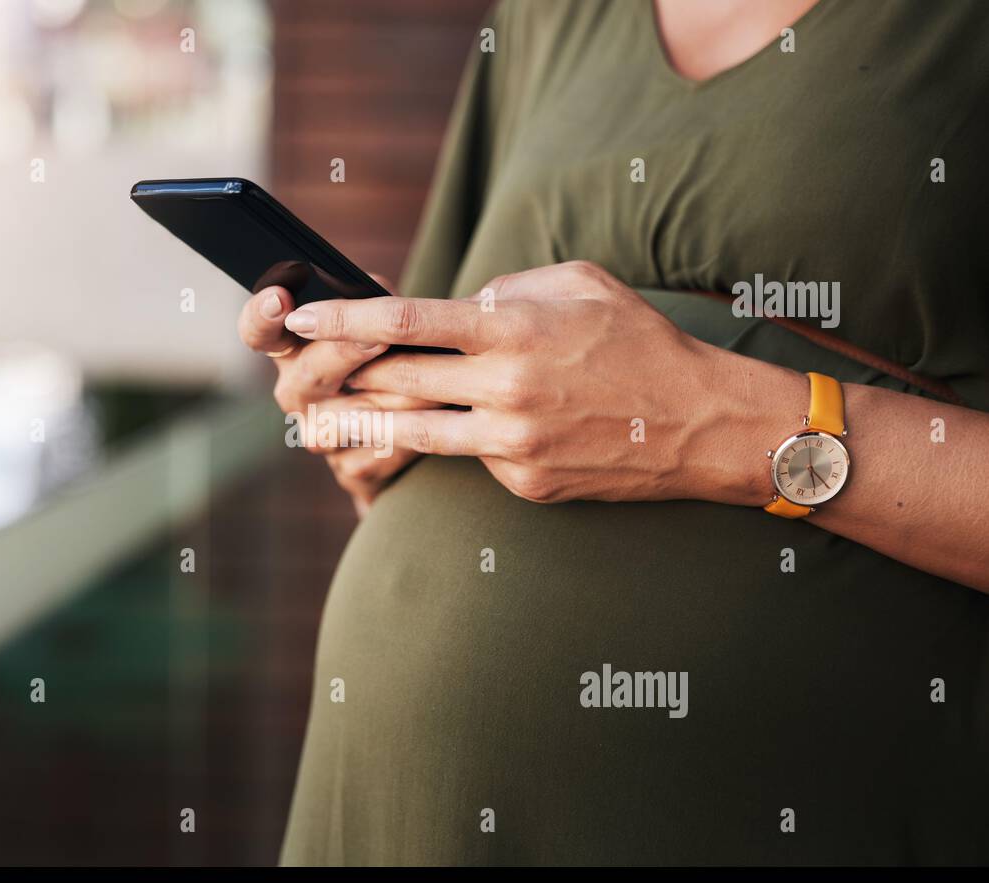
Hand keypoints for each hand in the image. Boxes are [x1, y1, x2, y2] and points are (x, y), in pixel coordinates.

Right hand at [237, 277, 437, 514]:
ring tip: (439, 379)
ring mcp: (320, 435)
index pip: (258, 331)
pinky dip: (416, 433)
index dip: (261, 316)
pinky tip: (441, 419)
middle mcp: (296, 393)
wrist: (414, 436)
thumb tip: (381, 294)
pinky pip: (384, 450)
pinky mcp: (351, 471)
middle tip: (377, 338)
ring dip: (399, 396)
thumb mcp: (379, 325)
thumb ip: (373, 305)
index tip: (280, 300)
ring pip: (355, 417)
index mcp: (293, 350)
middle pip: (309, 373)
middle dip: (344, 353)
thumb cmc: (392, 361)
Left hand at [282, 260, 799, 505]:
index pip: (404, 322)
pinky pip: (471, 458)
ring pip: (413, 433)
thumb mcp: (578, 284)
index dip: (343, 320)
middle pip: (395, 380)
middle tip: (297, 373)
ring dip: (360, 427)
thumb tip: (455, 305)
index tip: (301, 317)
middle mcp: (503, 389)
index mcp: (512, 329)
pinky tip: (460, 436)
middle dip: (340, 375)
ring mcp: (511, 444)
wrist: (700, 422)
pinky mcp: (523, 483)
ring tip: (316, 424)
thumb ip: (505, 289)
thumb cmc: (638, 341)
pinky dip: (459, 442)